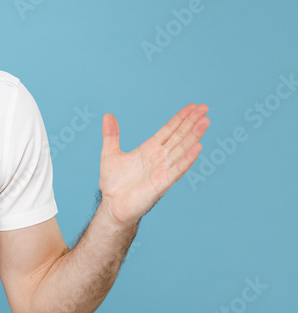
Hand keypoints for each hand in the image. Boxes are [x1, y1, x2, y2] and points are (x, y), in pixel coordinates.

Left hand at [98, 103, 209, 226]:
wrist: (112, 205)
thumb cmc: (113, 183)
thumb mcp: (110, 153)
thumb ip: (111, 135)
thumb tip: (107, 115)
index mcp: (149, 149)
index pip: (169, 130)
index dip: (180, 118)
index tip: (193, 106)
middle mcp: (159, 157)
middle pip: (179, 136)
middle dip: (191, 122)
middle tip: (205, 108)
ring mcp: (162, 170)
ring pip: (181, 149)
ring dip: (193, 136)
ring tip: (205, 121)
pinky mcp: (162, 183)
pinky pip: (177, 169)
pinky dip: (187, 159)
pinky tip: (198, 147)